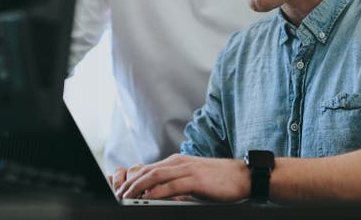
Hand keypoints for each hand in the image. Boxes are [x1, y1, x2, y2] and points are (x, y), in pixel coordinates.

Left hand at [115, 154, 249, 202]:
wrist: (242, 176)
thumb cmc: (219, 180)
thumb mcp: (193, 179)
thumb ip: (177, 183)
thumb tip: (159, 195)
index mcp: (177, 161)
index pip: (148, 168)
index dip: (132, 178)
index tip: (121, 190)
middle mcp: (179, 162)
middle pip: (147, 170)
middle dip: (130, 183)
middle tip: (118, 195)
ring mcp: (187, 169)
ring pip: (155, 176)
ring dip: (138, 187)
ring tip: (127, 197)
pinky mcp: (195, 179)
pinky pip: (171, 185)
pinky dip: (157, 192)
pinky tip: (148, 198)